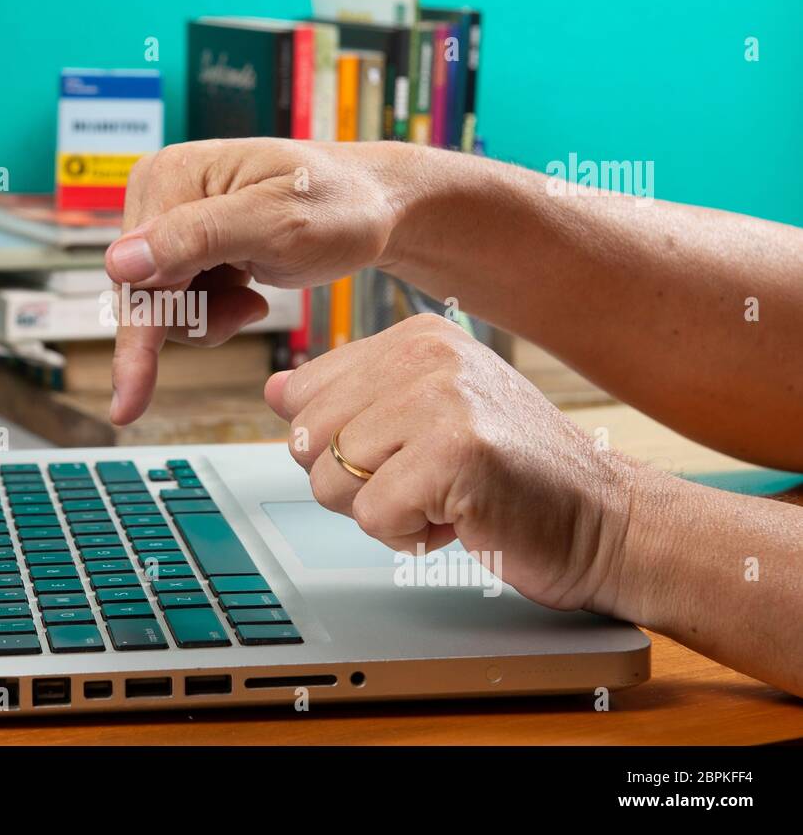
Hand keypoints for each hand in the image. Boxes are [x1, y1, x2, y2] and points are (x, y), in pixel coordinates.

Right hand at [105, 138, 417, 423]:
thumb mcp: (277, 224)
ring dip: (207, 317)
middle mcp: (158, 192)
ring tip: (255, 298)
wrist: (375, 206)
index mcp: (168, 176)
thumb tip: (118, 263)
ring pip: (159, 304)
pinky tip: (249, 291)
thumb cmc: (340, 206)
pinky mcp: (186, 242)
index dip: (143, 330)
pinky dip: (213, 311)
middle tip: (252, 310)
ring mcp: (170, 218)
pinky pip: (178, 300)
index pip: (135, 272)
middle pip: (142, 291)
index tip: (129, 399)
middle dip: (194, 318)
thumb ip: (198, 238)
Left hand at [266, 312, 638, 612]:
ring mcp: (442, 400)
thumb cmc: (512, 474)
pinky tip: (458, 519)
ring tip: (442, 497)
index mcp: (416, 338)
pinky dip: (408, 537)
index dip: (336, 444)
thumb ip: (351, 400)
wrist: (603, 519)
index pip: (303, 391)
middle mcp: (427, 356)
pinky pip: (372, 516)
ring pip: (330, 481)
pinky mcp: (455, 454)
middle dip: (352, 483)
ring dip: (381, 512)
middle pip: (307, 439)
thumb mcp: (425, 417)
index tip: (397, 452)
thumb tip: (274, 391)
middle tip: (421, 482)